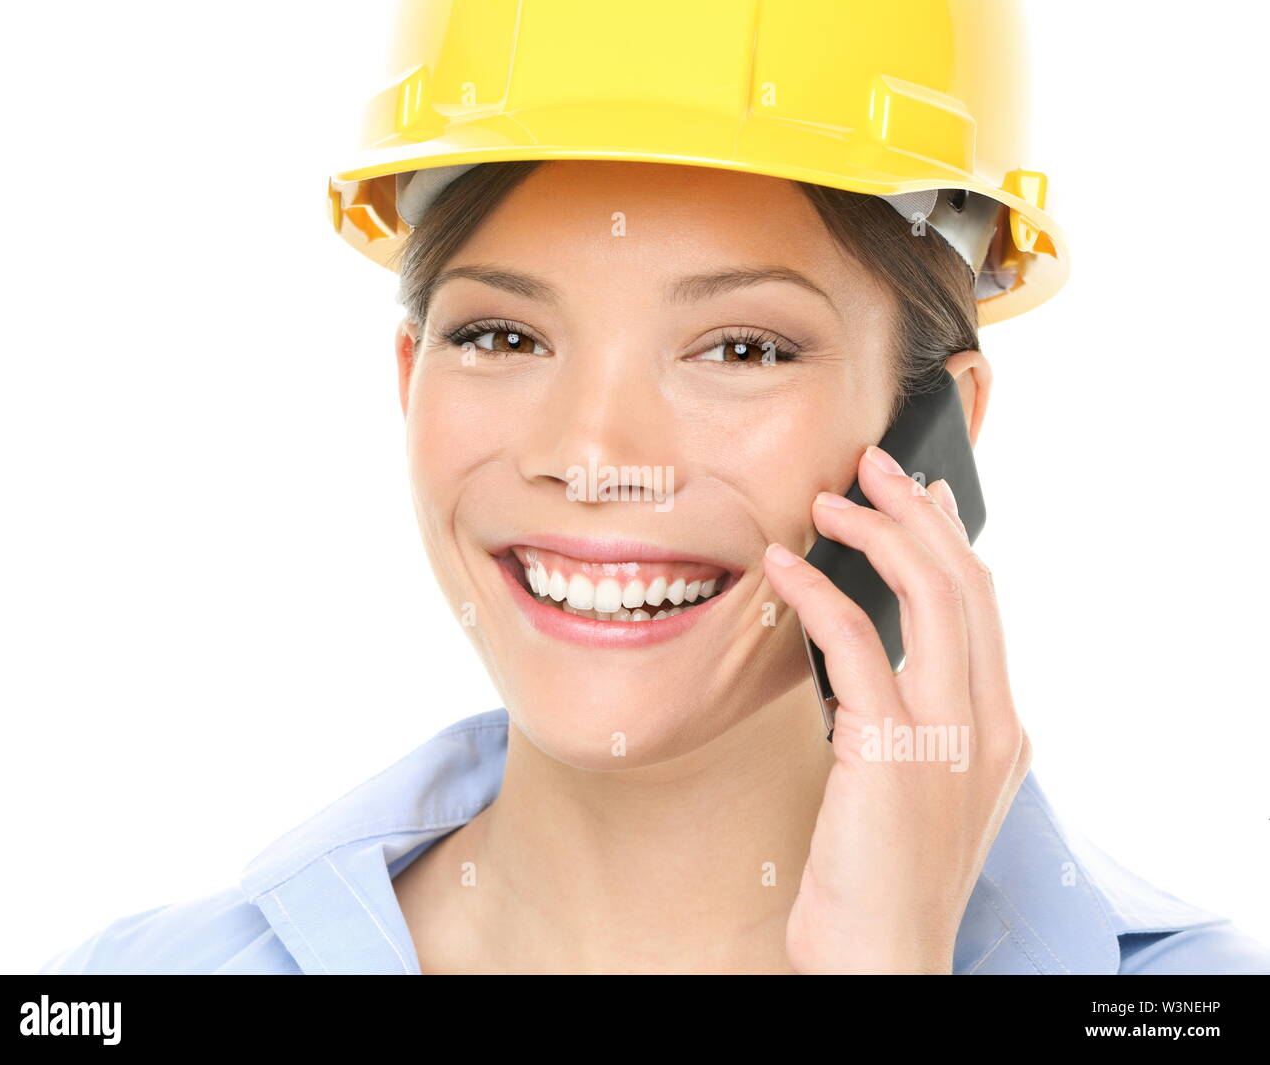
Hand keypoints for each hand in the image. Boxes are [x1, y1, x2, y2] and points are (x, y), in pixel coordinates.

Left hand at [764, 444, 1031, 974]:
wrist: (883, 963)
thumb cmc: (884, 881)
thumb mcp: (917, 792)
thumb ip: (913, 723)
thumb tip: (875, 658)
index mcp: (1000, 732)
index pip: (985, 608)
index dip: (950, 541)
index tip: (919, 498)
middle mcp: (990, 726)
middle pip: (967, 584)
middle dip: (918, 513)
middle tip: (873, 465)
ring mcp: (950, 739)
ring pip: (932, 598)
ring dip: (877, 534)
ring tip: (828, 499)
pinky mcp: (896, 753)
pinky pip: (859, 645)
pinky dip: (820, 594)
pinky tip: (785, 569)